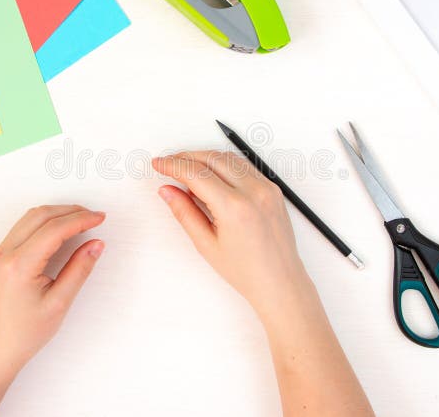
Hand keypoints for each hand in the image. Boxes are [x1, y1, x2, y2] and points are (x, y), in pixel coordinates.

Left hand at [0, 205, 105, 370]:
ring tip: (82, 220)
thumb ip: (79, 270)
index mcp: (19, 266)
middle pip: (41, 215)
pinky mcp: (2, 255)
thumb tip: (95, 245)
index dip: (80, 220)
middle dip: (71, 211)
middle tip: (94, 217)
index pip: (54, 229)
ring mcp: (1, 253)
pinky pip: (25, 226)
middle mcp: (6, 254)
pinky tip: (62, 228)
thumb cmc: (26, 332)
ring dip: (58, 213)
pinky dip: (46, 221)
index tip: (100, 218)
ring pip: (32, 217)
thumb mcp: (60, 303)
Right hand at [152, 151, 311, 317]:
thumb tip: (167, 190)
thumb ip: (184, 213)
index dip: (173, 166)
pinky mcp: (273, 190)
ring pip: (229, 158)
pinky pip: (245, 167)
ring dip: (205, 157)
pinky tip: (212, 176)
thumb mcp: (206, 245)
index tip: (159, 164)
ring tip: (187, 169)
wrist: (279, 282)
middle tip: (168, 163)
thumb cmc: (247, 271)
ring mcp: (267, 188)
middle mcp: (254, 192)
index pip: (196, 174)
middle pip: (212, 159)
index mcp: (235, 208)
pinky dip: (224, 165)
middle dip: (186, 157)